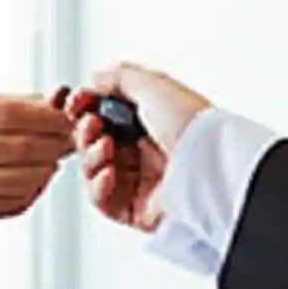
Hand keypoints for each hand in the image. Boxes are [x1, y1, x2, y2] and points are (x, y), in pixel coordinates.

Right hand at [0, 92, 73, 227]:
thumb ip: (14, 104)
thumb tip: (63, 102)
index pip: (13, 114)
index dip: (49, 116)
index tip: (72, 116)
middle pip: (22, 148)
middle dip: (56, 143)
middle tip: (74, 140)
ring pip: (23, 178)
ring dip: (49, 168)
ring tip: (54, 158)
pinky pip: (13, 201)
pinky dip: (33, 188)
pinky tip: (34, 177)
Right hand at [66, 63, 210, 232]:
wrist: (211, 165)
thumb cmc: (193, 124)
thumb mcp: (155, 86)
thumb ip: (121, 78)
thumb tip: (96, 78)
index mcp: (152, 119)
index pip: (106, 114)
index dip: (86, 108)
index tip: (75, 102)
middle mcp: (146, 149)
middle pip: (95, 142)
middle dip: (85, 132)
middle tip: (90, 124)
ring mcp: (142, 181)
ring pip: (94, 171)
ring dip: (90, 157)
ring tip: (104, 147)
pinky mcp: (139, 210)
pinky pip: (104, 202)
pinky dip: (98, 188)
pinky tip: (108, 174)